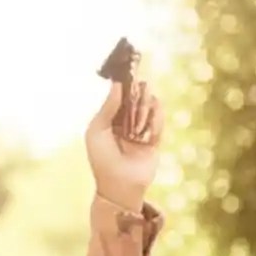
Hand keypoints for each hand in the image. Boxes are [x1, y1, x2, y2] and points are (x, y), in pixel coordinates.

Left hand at [85, 79, 163, 210]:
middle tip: (141, 85)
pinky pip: (158, 125)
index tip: (130, 70)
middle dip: (138, 94)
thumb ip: (107, 109)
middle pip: (136, 100)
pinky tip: (149, 124)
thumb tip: (116, 85)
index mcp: (108, 121)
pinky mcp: (154, 141)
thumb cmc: (102, 159)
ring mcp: (140, 132)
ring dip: (146, 109)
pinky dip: (155, 122)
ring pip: (149, 110)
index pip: (119, 98)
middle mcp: (125, 124)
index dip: (125, 85)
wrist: (119, 185)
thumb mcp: (97, 131)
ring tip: (140, 115)